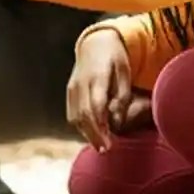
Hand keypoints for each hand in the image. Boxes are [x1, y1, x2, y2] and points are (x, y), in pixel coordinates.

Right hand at [67, 28, 139, 150]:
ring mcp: (72, 87)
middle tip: (105, 150)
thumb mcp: (124, 73)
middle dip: (93, 134)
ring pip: (75, 116)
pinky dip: (81, 125)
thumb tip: (116, 122)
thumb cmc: (115, 58)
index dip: (101, 126)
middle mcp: (81, 83)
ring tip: (99, 146)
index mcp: (96, 77)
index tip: (109, 142)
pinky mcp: (69, 91)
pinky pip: (72, 112)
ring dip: (86, 132)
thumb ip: (121, 97)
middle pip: (83, 114)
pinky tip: (92, 133)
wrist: (96, 43)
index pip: (96, 106)